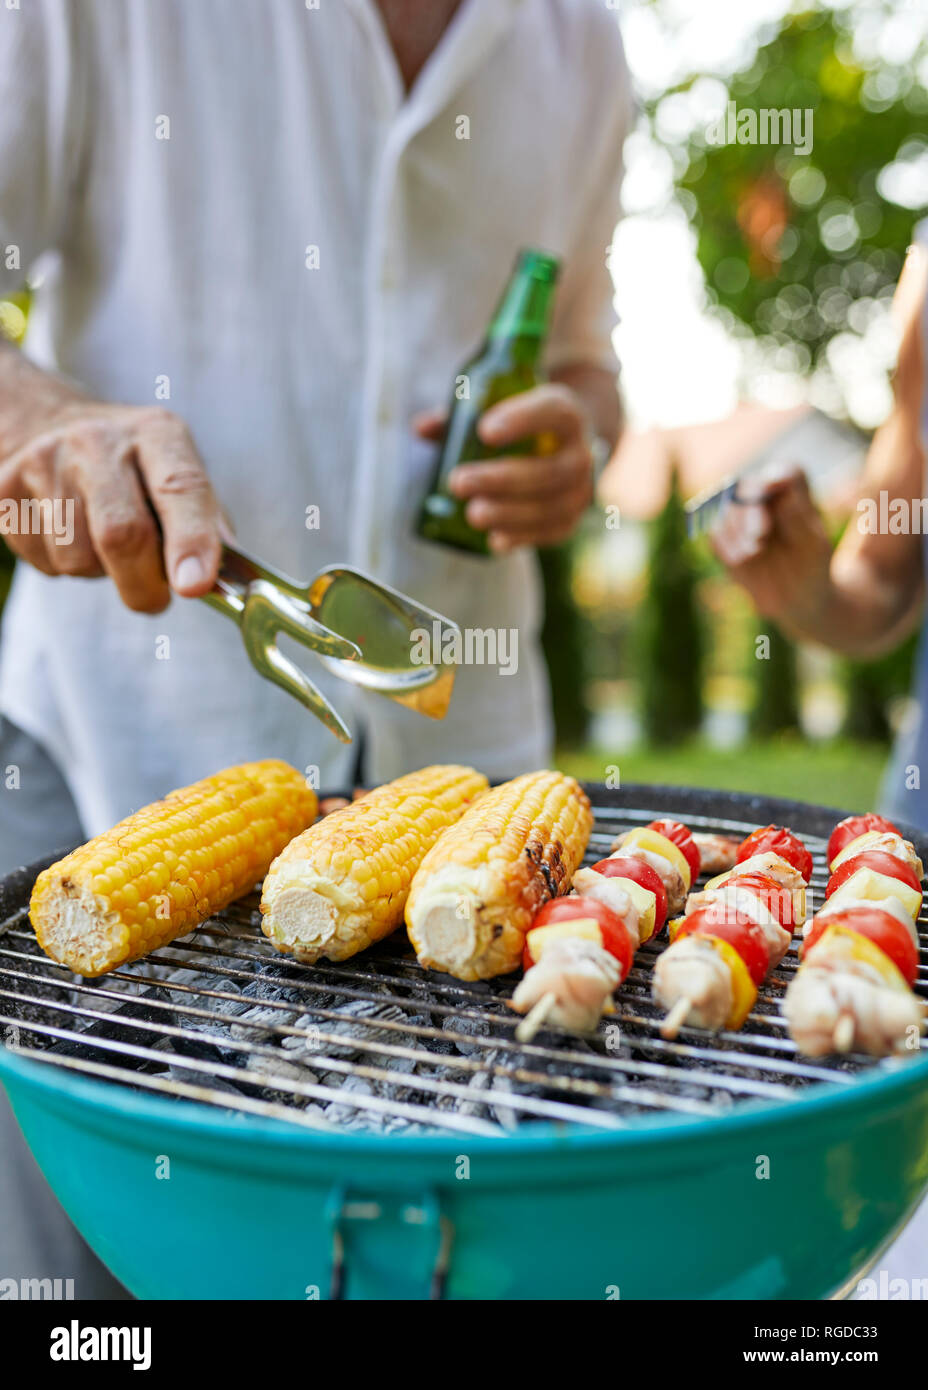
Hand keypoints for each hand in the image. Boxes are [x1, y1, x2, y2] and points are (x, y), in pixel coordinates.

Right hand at [0, 398, 223, 612]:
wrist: (45, 424)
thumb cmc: (130, 465)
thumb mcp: (176, 472)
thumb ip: (206, 525)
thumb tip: (226, 584)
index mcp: (156, 434)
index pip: (180, 488)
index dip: (191, 541)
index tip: (194, 586)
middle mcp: (98, 440)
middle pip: (122, 533)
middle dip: (143, 584)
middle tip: (154, 598)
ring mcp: (45, 461)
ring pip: (78, 558)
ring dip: (99, 574)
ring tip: (101, 543)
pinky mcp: (6, 489)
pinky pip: (43, 562)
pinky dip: (63, 567)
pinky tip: (67, 534)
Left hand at [414, 383, 593, 552]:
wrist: (561, 449)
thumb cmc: (518, 425)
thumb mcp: (496, 411)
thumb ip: (461, 417)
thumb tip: (422, 429)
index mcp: (565, 414)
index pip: (553, 412)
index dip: (522, 421)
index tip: (483, 432)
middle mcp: (581, 453)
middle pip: (549, 470)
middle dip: (502, 479)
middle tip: (458, 482)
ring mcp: (579, 491)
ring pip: (550, 506)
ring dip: (509, 513)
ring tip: (471, 514)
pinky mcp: (569, 520)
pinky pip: (550, 533)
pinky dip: (522, 537)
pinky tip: (494, 541)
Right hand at [711, 465, 834, 631]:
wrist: (796, 598)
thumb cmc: (811, 569)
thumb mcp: (814, 548)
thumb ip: (798, 520)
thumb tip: (778, 494)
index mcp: (794, 495)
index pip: (787, 474)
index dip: (777, 477)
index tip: (771, 488)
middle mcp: (765, 500)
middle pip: (749, 488)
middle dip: (751, 511)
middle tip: (759, 535)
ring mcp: (741, 518)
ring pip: (727, 510)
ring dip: (738, 532)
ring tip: (753, 555)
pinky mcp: (725, 539)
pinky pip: (716, 537)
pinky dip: (726, 548)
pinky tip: (740, 563)